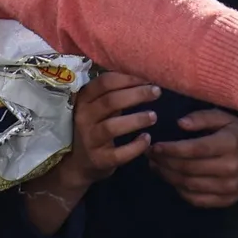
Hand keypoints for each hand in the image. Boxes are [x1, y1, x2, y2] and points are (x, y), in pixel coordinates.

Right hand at [52, 70, 157, 188]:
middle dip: (136, 94)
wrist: (80, 163)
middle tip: (157, 92)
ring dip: (136, 120)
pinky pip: (119, 153)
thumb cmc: (95, 127)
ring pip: (112, 127)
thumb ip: (115, 93)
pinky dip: (135, 147)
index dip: (127, 78)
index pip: (104, 83)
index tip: (147, 77)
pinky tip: (147, 139)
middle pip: (110, 101)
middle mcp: (83, 118)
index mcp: (84, 99)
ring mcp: (89, 139)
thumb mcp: (99, 107)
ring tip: (153, 116)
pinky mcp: (99, 159)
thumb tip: (143, 75)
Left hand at [149, 109, 237, 207]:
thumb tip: (180, 124)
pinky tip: (172, 179)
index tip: (154, 146)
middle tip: (150, 156)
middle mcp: (230, 168)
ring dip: (168, 177)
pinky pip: (197, 199)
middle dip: (164, 163)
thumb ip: (202, 118)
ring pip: (189, 186)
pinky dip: (180, 190)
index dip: (171, 149)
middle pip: (188, 169)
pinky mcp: (227, 200)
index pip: (194, 150)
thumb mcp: (224, 118)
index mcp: (230, 144)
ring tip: (156, 166)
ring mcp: (229, 188)